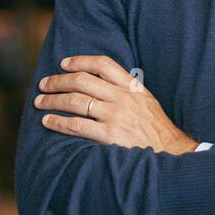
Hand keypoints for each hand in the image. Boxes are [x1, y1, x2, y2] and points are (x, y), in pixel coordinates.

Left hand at [34, 55, 197, 153]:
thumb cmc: (157, 130)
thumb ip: (127, 90)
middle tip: (44, 84)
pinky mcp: (110, 135)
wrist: (174, 154)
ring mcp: (116, 116)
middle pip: (82, 81)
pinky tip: (48, 122)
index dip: (80, 61)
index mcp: (132, 87)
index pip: (103, 64)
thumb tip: (102, 83)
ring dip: (53, 100)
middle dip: (58, 81)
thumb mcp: (147, 102)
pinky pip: (77, 125)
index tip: (64, 63)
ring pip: (75, 101)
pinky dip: (58, 122)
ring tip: (40, 101)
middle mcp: (122, 98)